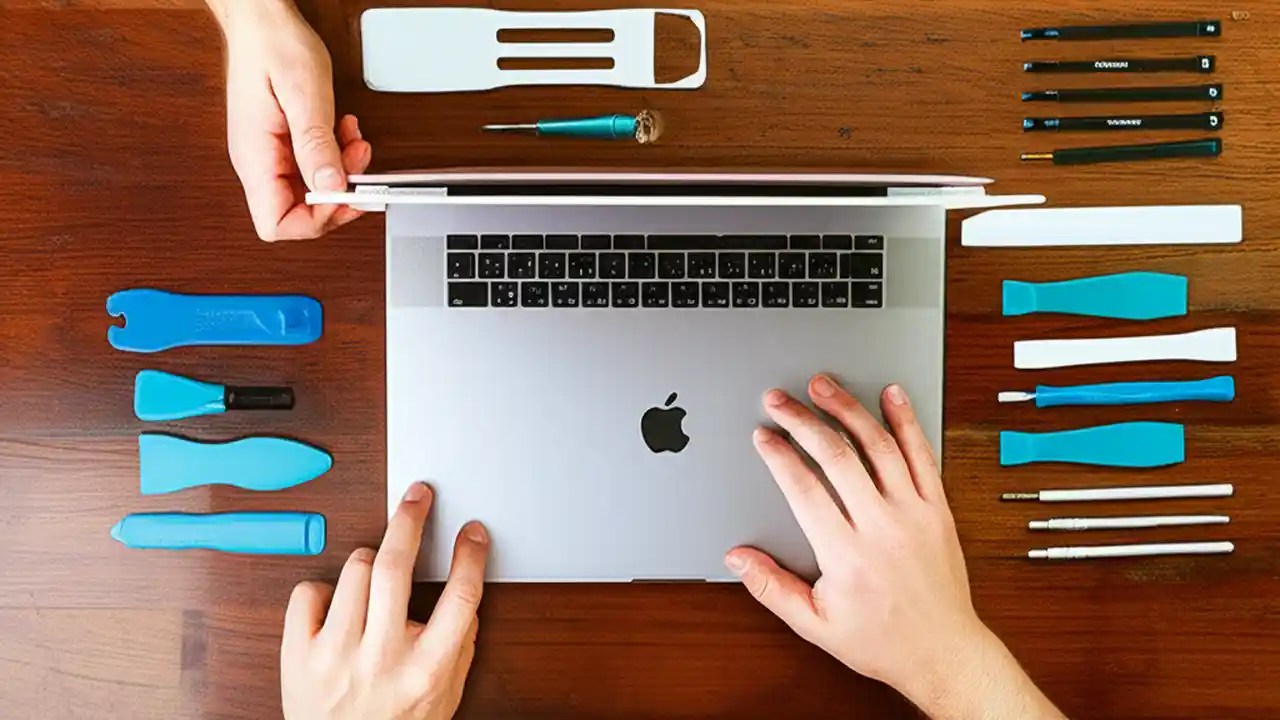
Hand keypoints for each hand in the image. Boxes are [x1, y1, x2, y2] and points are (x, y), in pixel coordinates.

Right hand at [211, 0, 371, 239]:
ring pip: (309, 191)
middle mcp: (256, 162)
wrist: (260, 19)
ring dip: (340, 172)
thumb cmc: (273, 44)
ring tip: (353, 142)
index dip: (314, 221)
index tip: (342, 194)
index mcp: (254, 156)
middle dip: (336, 193)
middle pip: (296, 213)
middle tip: (356, 164)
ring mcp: (268, 155)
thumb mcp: (304, 91)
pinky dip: (334, 156)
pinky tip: (343, 134)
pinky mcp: (281, 145)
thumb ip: (316, 143)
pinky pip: (311, 168)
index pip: (275, 224)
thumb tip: (331, 185)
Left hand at [281, 483, 487, 719]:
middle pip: (396, 567)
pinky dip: (323, 589)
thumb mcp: (445, 698)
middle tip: (417, 499)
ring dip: (368, 559)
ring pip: (353, 569)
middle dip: (411, 520)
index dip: (470, 556)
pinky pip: (309, 590)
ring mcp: (335, 656)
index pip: (460, 598)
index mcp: (426, 671)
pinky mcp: (297, 655)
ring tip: (373, 576)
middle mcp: (380, 660)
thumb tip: (465, 597)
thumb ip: (460, 649)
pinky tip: (335, 607)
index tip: (472, 532)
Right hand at [726, 376, 1063, 719]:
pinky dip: (907, 422)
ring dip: (848, 409)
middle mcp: (881, 528)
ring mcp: (914, 514)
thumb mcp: (814, 625)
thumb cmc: (881, 641)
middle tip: (779, 399)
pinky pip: (923, 456)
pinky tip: (893, 396)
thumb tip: (737, 558)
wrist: (943, 652)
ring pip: (879, 446)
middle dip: (801, 420)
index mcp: (846, 555)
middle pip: (835, 456)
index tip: (763, 436)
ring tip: (824, 385)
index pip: (803, 488)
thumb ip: (772, 588)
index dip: (778, 455)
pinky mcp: (939, 510)